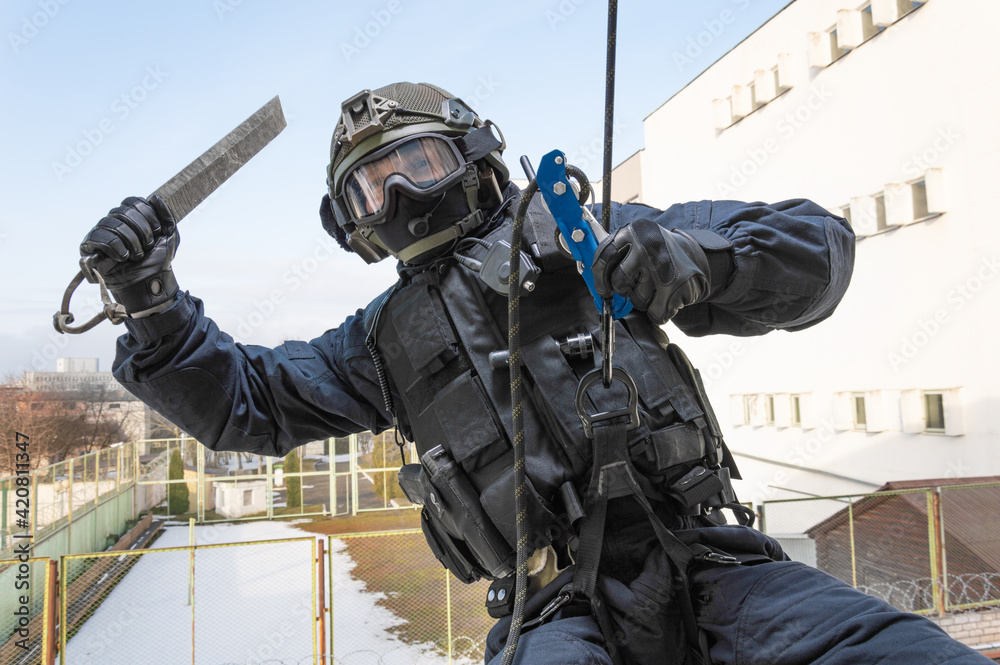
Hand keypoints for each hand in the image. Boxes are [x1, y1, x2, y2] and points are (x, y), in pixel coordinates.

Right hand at [80, 195, 179, 315]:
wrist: (151, 282)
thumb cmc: (159, 259)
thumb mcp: (170, 235)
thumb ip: (166, 214)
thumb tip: (154, 197)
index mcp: (130, 217)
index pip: (132, 201)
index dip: (147, 215)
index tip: (157, 232)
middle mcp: (113, 221)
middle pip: (123, 211)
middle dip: (141, 231)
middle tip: (148, 247)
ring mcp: (100, 232)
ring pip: (111, 223)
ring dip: (130, 241)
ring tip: (136, 255)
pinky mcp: (89, 247)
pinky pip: (98, 237)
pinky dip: (115, 247)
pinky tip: (123, 257)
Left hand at [591, 220, 709, 323]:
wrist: (694, 256)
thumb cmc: (657, 253)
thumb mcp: (636, 243)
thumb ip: (616, 257)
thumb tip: (597, 285)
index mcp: (633, 231)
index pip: (604, 256)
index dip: (600, 278)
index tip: (603, 290)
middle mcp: (648, 245)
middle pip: (620, 283)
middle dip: (626, 290)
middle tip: (638, 283)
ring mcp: (663, 265)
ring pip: (638, 300)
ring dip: (645, 300)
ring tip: (657, 285)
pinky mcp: (678, 285)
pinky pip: (656, 312)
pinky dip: (659, 311)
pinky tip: (667, 296)